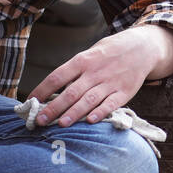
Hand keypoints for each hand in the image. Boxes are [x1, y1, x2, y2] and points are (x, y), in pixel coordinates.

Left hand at [26, 25, 172, 127]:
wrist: (143, 47)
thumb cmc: (110, 53)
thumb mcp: (91, 54)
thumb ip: (75, 71)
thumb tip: (53, 90)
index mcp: (83, 60)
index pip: (57, 76)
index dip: (42, 90)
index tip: (29, 103)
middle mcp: (95, 71)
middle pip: (71, 92)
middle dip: (54, 107)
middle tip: (40, 121)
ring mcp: (111, 82)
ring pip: (89, 99)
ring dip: (74, 113)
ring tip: (61, 124)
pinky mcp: (125, 91)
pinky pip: (111, 104)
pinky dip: (100, 112)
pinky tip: (90, 121)